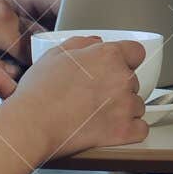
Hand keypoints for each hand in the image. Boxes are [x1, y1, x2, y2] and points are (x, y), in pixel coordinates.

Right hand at [0, 37, 151, 160]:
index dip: (126, 61)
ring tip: (96, 114)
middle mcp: (122, 78)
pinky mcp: (124, 130)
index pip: (136, 52)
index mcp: (108, 56)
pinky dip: (130, 130)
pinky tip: (112, 129)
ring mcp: (125, 105)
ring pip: (137, 105)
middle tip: (94, 96)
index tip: (119, 69)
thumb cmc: (39, 92)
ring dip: (123, 110)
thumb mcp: (55, 55)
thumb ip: (82, 43)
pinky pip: (140, 129)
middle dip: (118, 88)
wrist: (32, 125)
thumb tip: (96, 42)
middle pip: (133, 81)